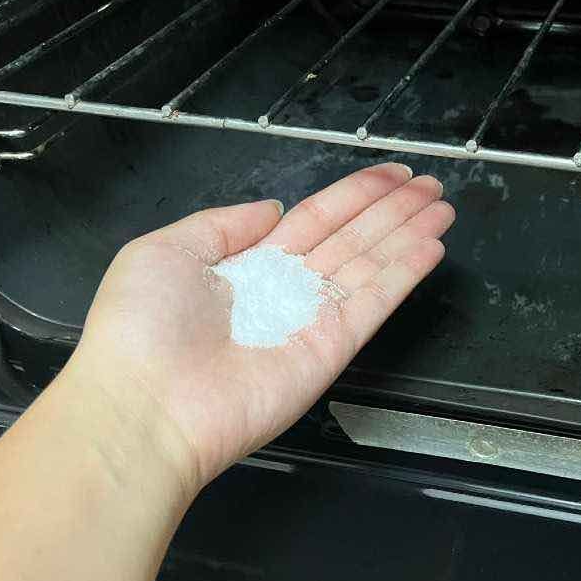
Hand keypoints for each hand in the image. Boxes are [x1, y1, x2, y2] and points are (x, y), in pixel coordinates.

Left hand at [61, 163, 453, 491]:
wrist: (142, 406)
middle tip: (430, 184)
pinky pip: (373, 302)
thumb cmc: (138, 329)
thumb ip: (224, 223)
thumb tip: (270, 209)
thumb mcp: (166, 249)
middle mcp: (283, 291)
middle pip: (351, 238)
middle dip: (392, 210)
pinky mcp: (328, 349)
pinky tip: (430, 246)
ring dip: (409, 234)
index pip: (313, 220)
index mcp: (245, 265)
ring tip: (442, 206)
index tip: (388, 175)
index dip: (353, 195)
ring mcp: (309, 321)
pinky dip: (404, 273)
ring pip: (370, 264)